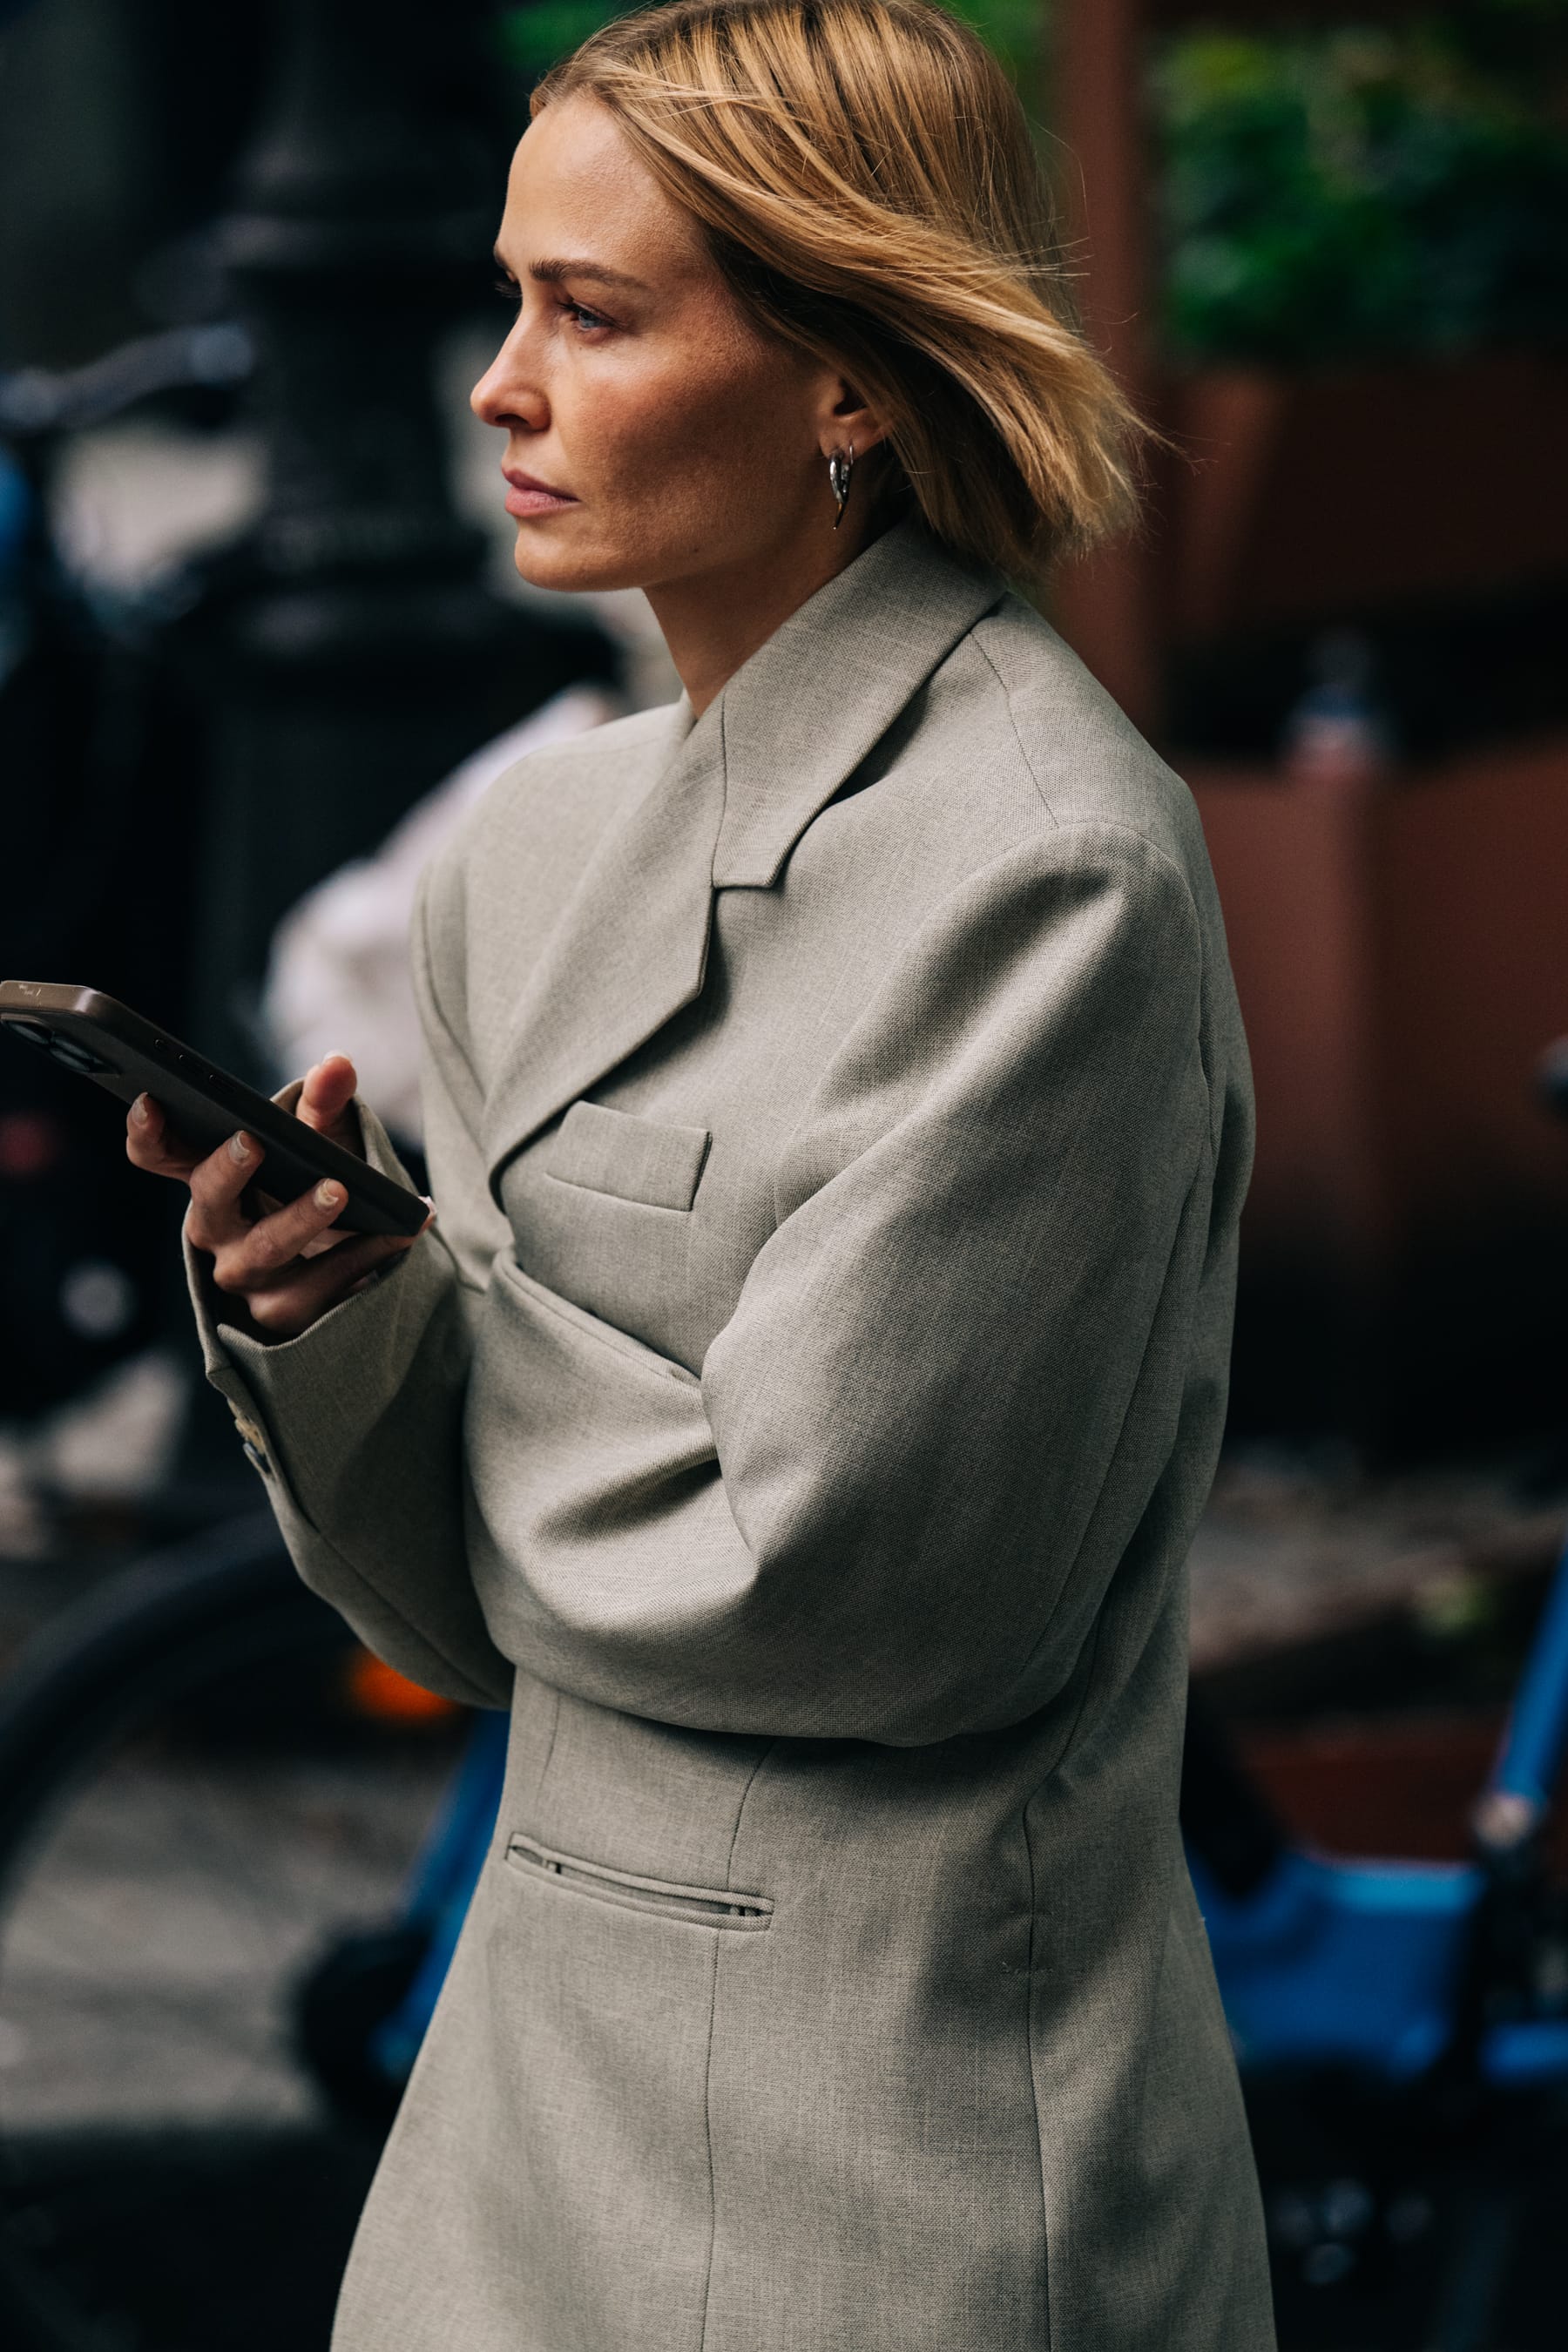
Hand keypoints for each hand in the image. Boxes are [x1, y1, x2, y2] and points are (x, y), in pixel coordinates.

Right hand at [126, 1051, 431, 1340]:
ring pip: (263, 1250)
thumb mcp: (324, 1134)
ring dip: (300, 1219)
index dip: (147, 1132)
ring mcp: (247, 1274)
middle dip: (227, 1171)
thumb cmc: (323, 1175)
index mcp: (210, 1177)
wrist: (361, 1242)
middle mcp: (216, 1229)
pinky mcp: (287, 1309)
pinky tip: (398, 1230)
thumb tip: (336, 1066)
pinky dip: (363, 1253)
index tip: (152, 1100)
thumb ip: (325, 1100)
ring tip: (339, 1189)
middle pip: (207, 1204)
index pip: (159, 1156)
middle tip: (253, 1143)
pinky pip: (321, 1286)